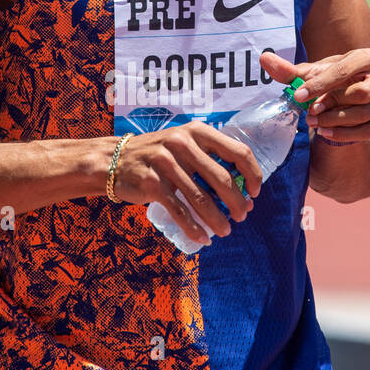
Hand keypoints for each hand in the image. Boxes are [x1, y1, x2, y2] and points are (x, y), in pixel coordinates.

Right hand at [112, 121, 262, 243]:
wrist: (114, 160)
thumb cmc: (158, 155)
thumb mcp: (184, 144)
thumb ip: (209, 160)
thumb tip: (243, 193)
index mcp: (197, 131)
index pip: (238, 151)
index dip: (252, 174)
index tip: (255, 192)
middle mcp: (182, 143)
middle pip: (222, 179)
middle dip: (237, 202)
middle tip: (242, 215)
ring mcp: (165, 163)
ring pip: (201, 199)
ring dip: (218, 220)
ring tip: (226, 230)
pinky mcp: (151, 183)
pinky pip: (179, 211)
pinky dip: (193, 228)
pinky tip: (202, 238)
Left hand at [259, 48, 369, 144]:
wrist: (348, 100)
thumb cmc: (329, 82)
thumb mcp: (310, 75)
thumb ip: (289, 71)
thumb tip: (264, 58)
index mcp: (367, 58)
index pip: (349, 68)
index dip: (323, 83)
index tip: (299, 94)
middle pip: (362, 93)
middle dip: (332, 103)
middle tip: (308, 112)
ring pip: (366, 113)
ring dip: (336, 120)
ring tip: (313, 123)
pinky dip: (346, 134)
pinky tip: (325, 134)